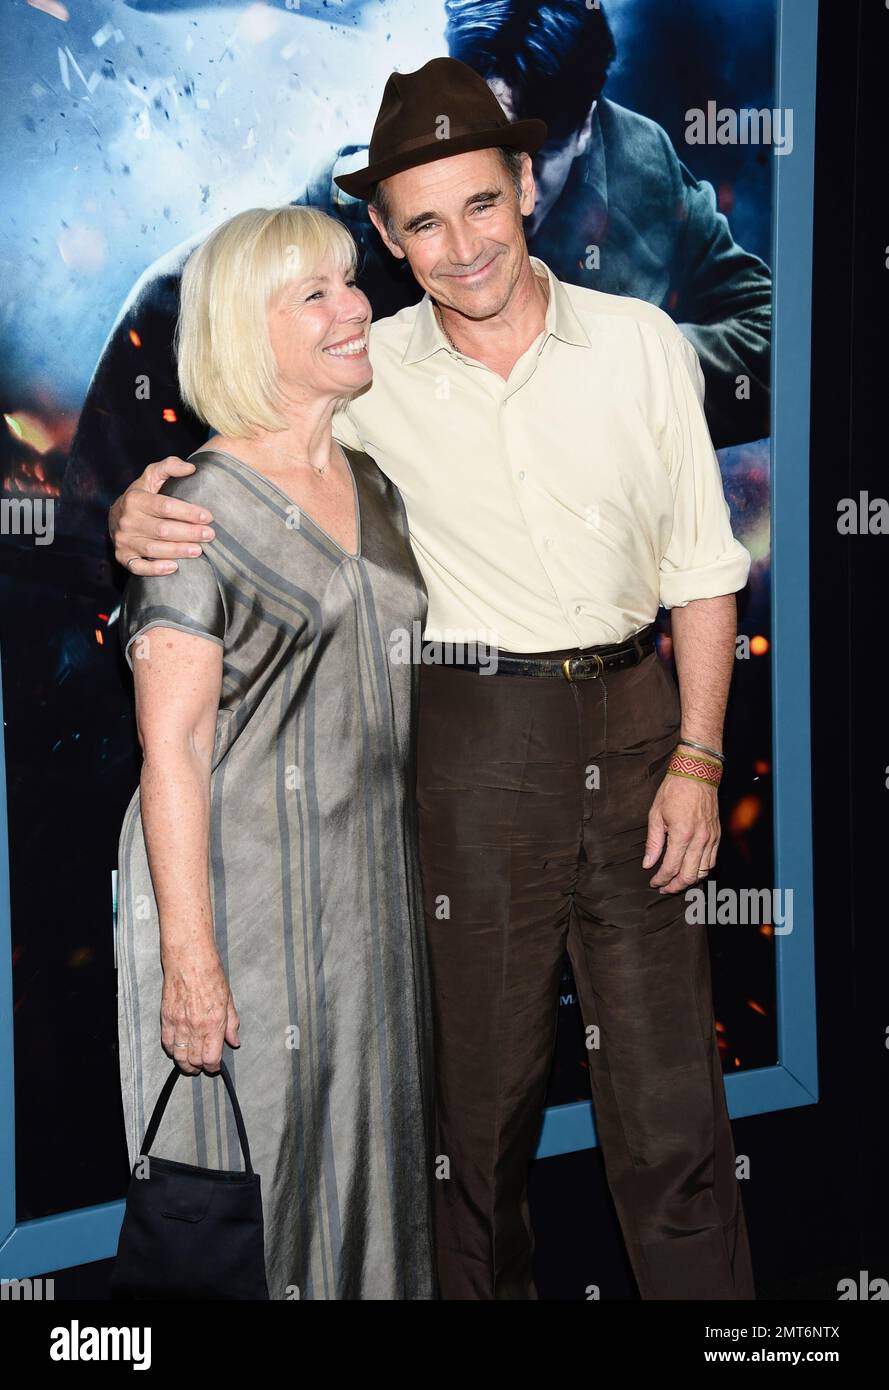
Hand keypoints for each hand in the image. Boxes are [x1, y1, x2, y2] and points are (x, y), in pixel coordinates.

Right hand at [110, 456, 215, 575]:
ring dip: (178, 551)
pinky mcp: (123, 557)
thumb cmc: (142, 496)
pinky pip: (139, 567)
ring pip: (153, 550)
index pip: (166, 507)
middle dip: (189, 533)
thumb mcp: (152, 476)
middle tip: (209, 535)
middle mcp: (127, 520)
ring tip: (199, 550)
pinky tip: (174, 567)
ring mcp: (124, 540)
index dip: (189, 512)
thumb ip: (170, 466)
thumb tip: (191, 468)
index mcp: (135, 499)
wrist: (116, 517)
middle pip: (162, 530)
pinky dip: (156, 569)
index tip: (208, 517)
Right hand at [160, 947, 239, 1074]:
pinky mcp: (166, 1018)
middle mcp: (195, 1026)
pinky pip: (167, 1043)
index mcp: (214, 1023)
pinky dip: (172, 1051)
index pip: (211, 1058)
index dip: (213, 1066)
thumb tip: (234, 1041)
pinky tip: (177, 1051)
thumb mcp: (229, 999)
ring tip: (190, 1064)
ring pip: (179, 1055)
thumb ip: (232, 1024)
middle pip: (194, 1060)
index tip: (215, 1066)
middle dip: (199, 1067)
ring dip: (185, 1063)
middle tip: (202, 1066)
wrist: (189, 960)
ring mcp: (179, 1023)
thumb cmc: (210, 975)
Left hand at [642, 773, 720, 893]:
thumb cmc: (674, 790)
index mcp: (682, 834)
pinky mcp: (717, 835)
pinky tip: (691, 870)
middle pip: (689, 875)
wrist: (697, 773)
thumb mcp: (656, 815)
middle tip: (664, 888)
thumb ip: (653, 843)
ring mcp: (711, 838)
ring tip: (677, 882)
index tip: (654, 882)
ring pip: (703, 871)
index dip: (661, 879)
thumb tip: (648, 863)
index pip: (671, 867)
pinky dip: (702, 870)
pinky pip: (712, 860)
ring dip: (690, 881)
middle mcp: (699, 839)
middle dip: (675, 886)